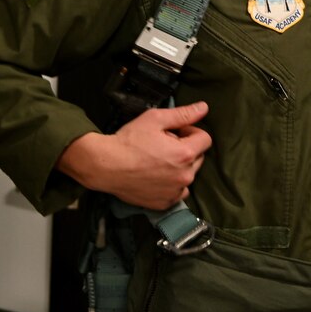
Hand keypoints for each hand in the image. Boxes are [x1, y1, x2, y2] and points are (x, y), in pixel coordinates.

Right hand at [57, 101, 212, 210]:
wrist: (105, 166)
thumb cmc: (129, 141)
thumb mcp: (155, 119)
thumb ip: (183, 114)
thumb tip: (204, 108)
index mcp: (186, 154)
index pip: (205, 139)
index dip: (191, 131)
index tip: (176, 132)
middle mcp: (185, 175)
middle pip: (198, 157)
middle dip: (186, 148)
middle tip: (164, 145)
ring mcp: (175, 191)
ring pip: (188, 175)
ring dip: (180, 167)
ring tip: (158, 161)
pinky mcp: (165, 203)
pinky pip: (178, 192)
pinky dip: (172, 184)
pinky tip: (155, 176)